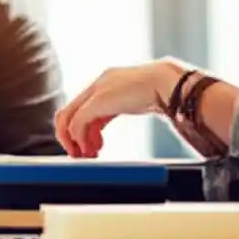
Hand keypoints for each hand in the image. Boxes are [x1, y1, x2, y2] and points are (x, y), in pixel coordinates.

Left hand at [55, 59, 183, 156]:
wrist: (171, 82)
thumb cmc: (163, 92)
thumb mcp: (134, 101)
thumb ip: (119, 110)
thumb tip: (113, 128)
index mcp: (106, 83)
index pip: (81, 107)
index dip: (80, 130)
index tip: (89, 147)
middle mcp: (97, 84)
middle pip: (67, 112)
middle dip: (70, 137)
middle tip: (80, 154)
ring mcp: (96, 90)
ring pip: (67, 118)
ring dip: (73, 140)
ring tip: (87, 155)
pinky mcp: (98, 100)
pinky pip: (78, 122)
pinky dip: (81, 139)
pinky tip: (94, 149)